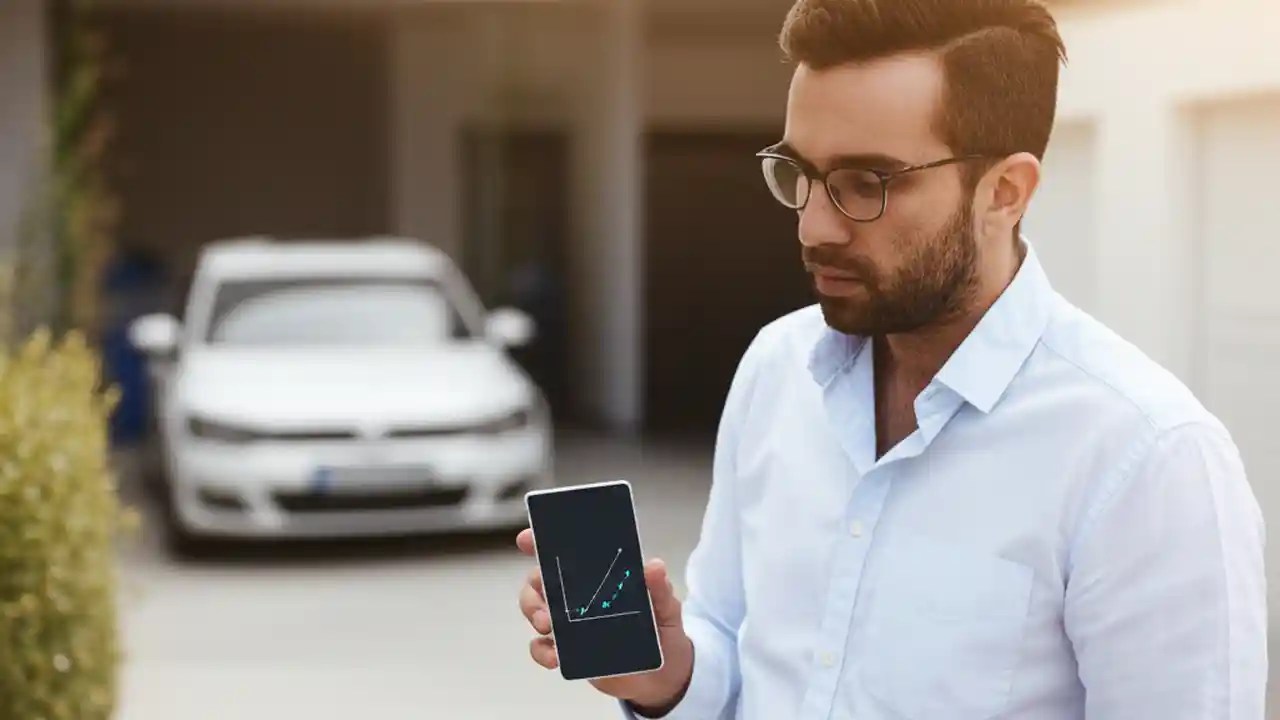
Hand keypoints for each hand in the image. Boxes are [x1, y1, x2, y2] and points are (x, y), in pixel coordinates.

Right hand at [517, 528, 694, 715]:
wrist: (663, 676)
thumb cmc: (662, 631)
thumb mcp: (666, 607)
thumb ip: (659, 588)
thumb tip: (654, 567)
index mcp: (598, 577)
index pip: (566, 553)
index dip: (541, 542)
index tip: (526, 539)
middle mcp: (578, 595)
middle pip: (540, 580)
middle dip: (533, 587)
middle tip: (545, 601)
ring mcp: (570, 623)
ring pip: (534, 608)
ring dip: (533, 613)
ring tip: (547, 626)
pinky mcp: (568, 651)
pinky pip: (542, 647)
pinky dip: (542, 651)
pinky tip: (555, 658)